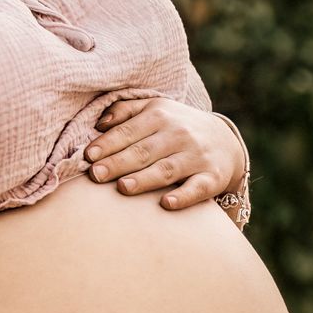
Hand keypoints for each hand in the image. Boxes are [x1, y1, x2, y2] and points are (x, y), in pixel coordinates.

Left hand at [85, 96, 250, 219]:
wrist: (224, 138)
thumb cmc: (176, 126)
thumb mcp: (154, 109)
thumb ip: (125, 110)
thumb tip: (98, 123)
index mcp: (159, 116)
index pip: (129, 130)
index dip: (108, 143)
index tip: (88, 156)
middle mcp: (179, 134)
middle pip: (144, 151)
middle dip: (119, 163)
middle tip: (96, 175)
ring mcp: (196, 156)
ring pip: (167, 169)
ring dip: (145, 179)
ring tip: (123, 187)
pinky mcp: (212, 177)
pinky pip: (197, 188)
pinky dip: (183, 196)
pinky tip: (166, 204)